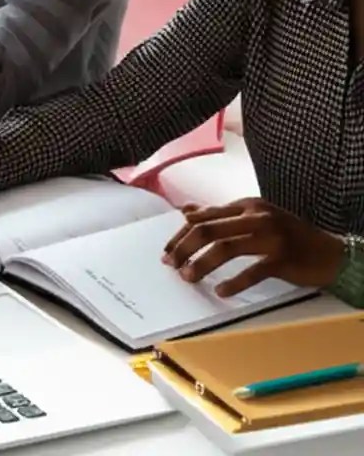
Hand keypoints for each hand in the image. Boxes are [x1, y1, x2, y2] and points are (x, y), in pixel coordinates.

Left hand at [162, 199, 344, 296]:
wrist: (330, 252)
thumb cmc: (287, 236)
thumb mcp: (254, 218)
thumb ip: (221, 216)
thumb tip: (186, 212)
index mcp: (246, 206)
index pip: (203, 217)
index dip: (180, 235)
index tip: (166, 252)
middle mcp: (256, 217)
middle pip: (208, 229)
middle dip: (183, 248)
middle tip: (171, 266)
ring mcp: (270, 237)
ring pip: (225, 247)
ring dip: (201, 264)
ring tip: (188, 278)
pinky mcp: (283, 259)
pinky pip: (253, 271)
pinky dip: (234, 282)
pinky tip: (221, 291)